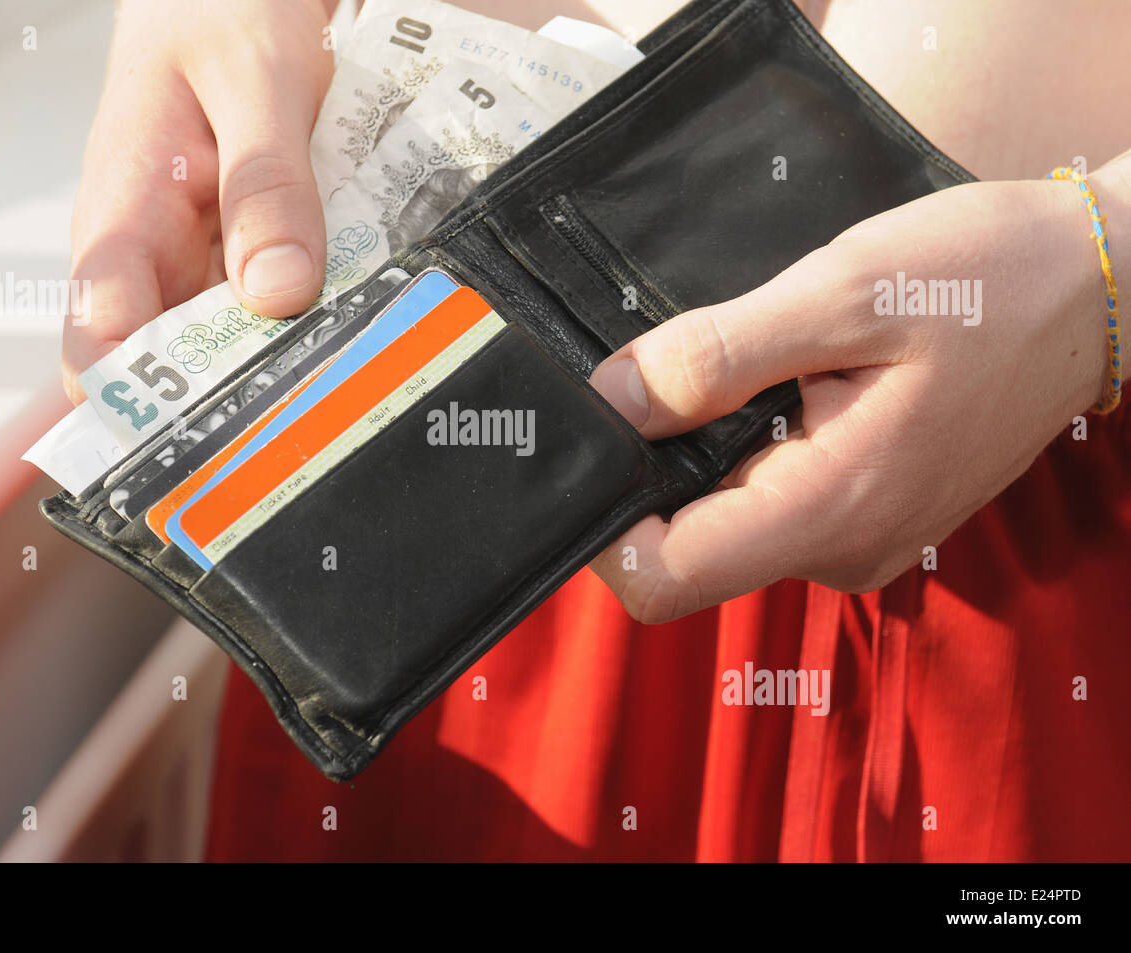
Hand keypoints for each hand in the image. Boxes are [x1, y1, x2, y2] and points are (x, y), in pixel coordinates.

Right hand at [60, 0, 334, 404]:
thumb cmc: (220, 7)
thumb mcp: (254, 77)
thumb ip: (266, 182)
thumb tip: (276, 292)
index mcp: (126, 206)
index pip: (102, 335)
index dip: (139, 406)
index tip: (205, 446)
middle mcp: (160, 245)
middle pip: (179, 363)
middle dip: (239, 400)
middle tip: (314, 421)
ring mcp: (210, 251)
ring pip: (239, 342)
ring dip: (291, 364)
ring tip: (356, 384)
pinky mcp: (257, 246)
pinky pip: (283, 303)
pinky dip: (322, 318)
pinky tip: (371, 327)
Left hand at [588, 166, 1126, 621]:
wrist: (1099, 289)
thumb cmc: (989, 280)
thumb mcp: (842, 293)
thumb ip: (715, 355)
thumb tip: (610, 401)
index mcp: (826, 510)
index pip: (662, 579)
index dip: (604, 525)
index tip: (595, 442)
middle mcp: (836, 549)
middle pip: (683, 550)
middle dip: (652, 469)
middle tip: (668, 372)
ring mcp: (854, 538)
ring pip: (725, 520)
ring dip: (705, 448)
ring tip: (750, 362)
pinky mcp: (865, 513)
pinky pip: (772, 498)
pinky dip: (751, 444)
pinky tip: (786, 379)